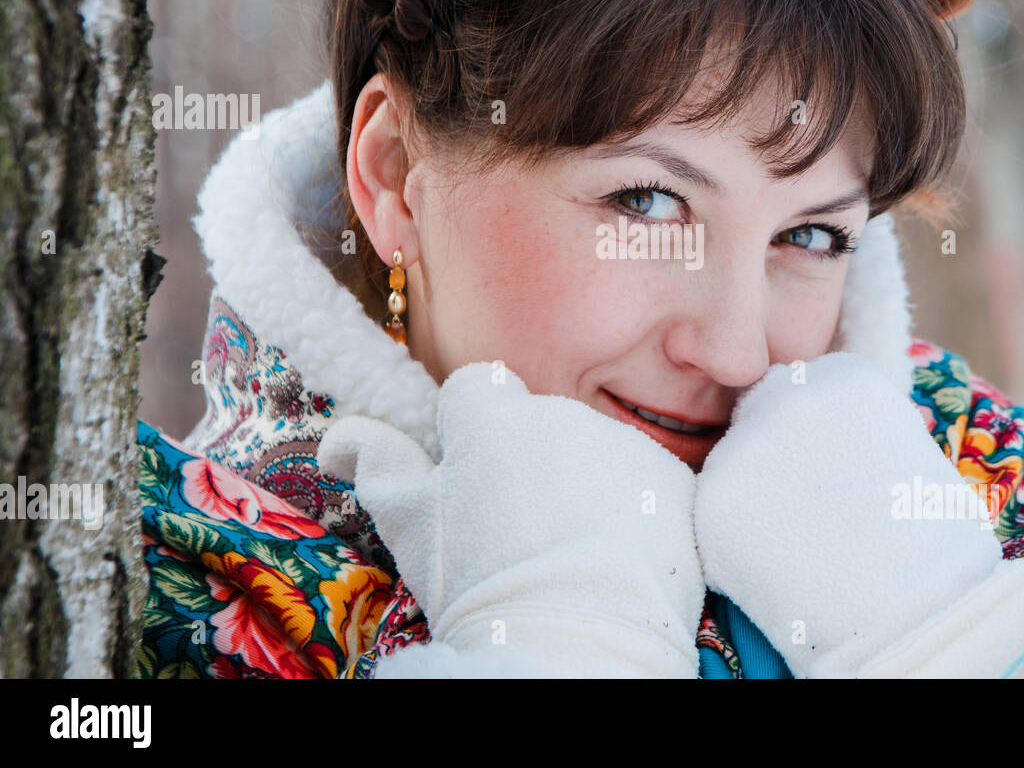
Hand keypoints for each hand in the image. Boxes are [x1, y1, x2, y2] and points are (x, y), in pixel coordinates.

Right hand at [319, 361, 704, 677]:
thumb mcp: (408, 525)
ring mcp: (625, 446)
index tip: (471, 476)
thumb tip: (340, 435)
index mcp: (495, 416)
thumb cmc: (478, 583)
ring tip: (568, 552)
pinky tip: (614, 559)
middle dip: (527, 462)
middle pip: (538, 423)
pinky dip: (631, 513)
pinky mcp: (672, 484)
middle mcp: (564, 413)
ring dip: (582, 486)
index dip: (469, 429)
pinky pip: (643, 485)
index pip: (478, 388)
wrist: (573, 645)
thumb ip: (375, 462)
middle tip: (517, 532)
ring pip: (594, 453)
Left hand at [694, 351, 1023, 677]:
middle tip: (813, 516)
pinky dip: (736, 549)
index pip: (801, 393)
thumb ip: (849, 425)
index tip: (841, 477)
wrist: (914, 607)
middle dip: (774, 463)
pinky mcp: (714, 499)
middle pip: (758, 420)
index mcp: (841, 374)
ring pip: (732, 472)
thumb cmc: (928, 541)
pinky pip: (715, 522)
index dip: (816, 443)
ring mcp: (745, 444)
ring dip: (753, 504)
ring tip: (803, 546)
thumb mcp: (906, 449)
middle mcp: (787, 393)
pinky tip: (780, 569)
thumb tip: (819, 433)